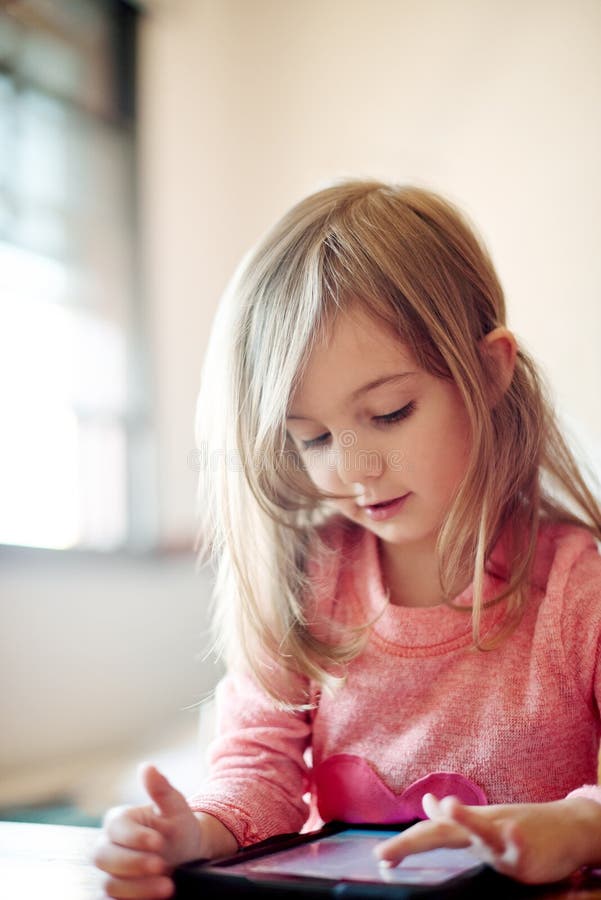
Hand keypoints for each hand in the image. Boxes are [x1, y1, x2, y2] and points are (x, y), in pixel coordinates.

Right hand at [93, 763, 223, 898]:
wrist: (188, 856)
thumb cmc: (178, 828)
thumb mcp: (176, 808)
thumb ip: (161, 789)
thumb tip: (147, 767)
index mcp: (118, 821)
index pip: (116, 829)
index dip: (135, 837)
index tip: (159, 842)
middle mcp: (107, 846)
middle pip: (104, 858)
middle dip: (133, 864)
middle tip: (162, 866)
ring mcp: (108, 873)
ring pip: (109, 884)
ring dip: (138, 888)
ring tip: (167, 886)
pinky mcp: (115, 895)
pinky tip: (155, 898)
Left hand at [374, 794, 600, 883]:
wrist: (565, 827)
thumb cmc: (520, 824)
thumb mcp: (483, 822)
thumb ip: (453, 820)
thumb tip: (427, 803)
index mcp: (467, 827)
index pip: (430, 832)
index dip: (405, 843)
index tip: (379, 856)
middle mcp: (479, 829)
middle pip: (443, 832)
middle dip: (413, 841)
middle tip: (384, 853)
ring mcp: (502, 837)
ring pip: (482, 829)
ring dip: (467, 817)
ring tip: (449, 808)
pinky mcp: (527, 851)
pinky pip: (519, 845)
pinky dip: (514, 838)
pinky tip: (510, 832)